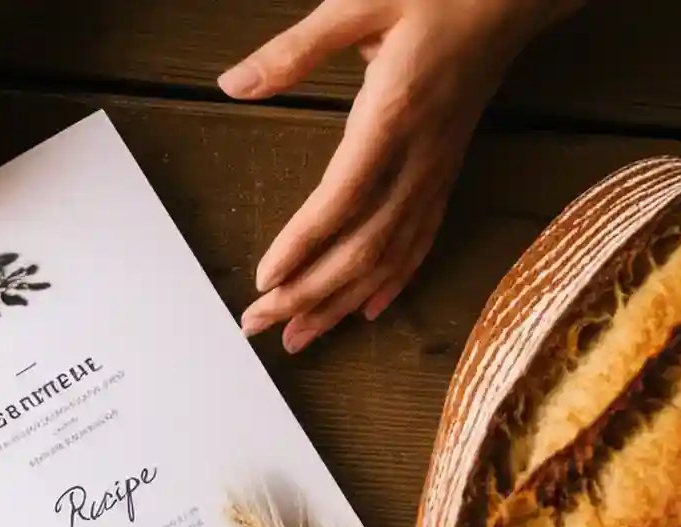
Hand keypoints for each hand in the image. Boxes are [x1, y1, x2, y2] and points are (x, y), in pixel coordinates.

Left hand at [225, 0, 583, 352]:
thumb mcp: (360, 3)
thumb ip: (295, 49)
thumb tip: (233, 83)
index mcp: (393, 115)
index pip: (342, 199)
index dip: (303, 245)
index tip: (265, 280)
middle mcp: (420, 156)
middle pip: (364, 244)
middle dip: (310, 293)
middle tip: (260, 325)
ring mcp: (438, 170)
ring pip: (392, 255)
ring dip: (343, 302)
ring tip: (301, 338)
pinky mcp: (448, 172)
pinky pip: (422, 240)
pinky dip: (393, 281)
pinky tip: (368, 310)